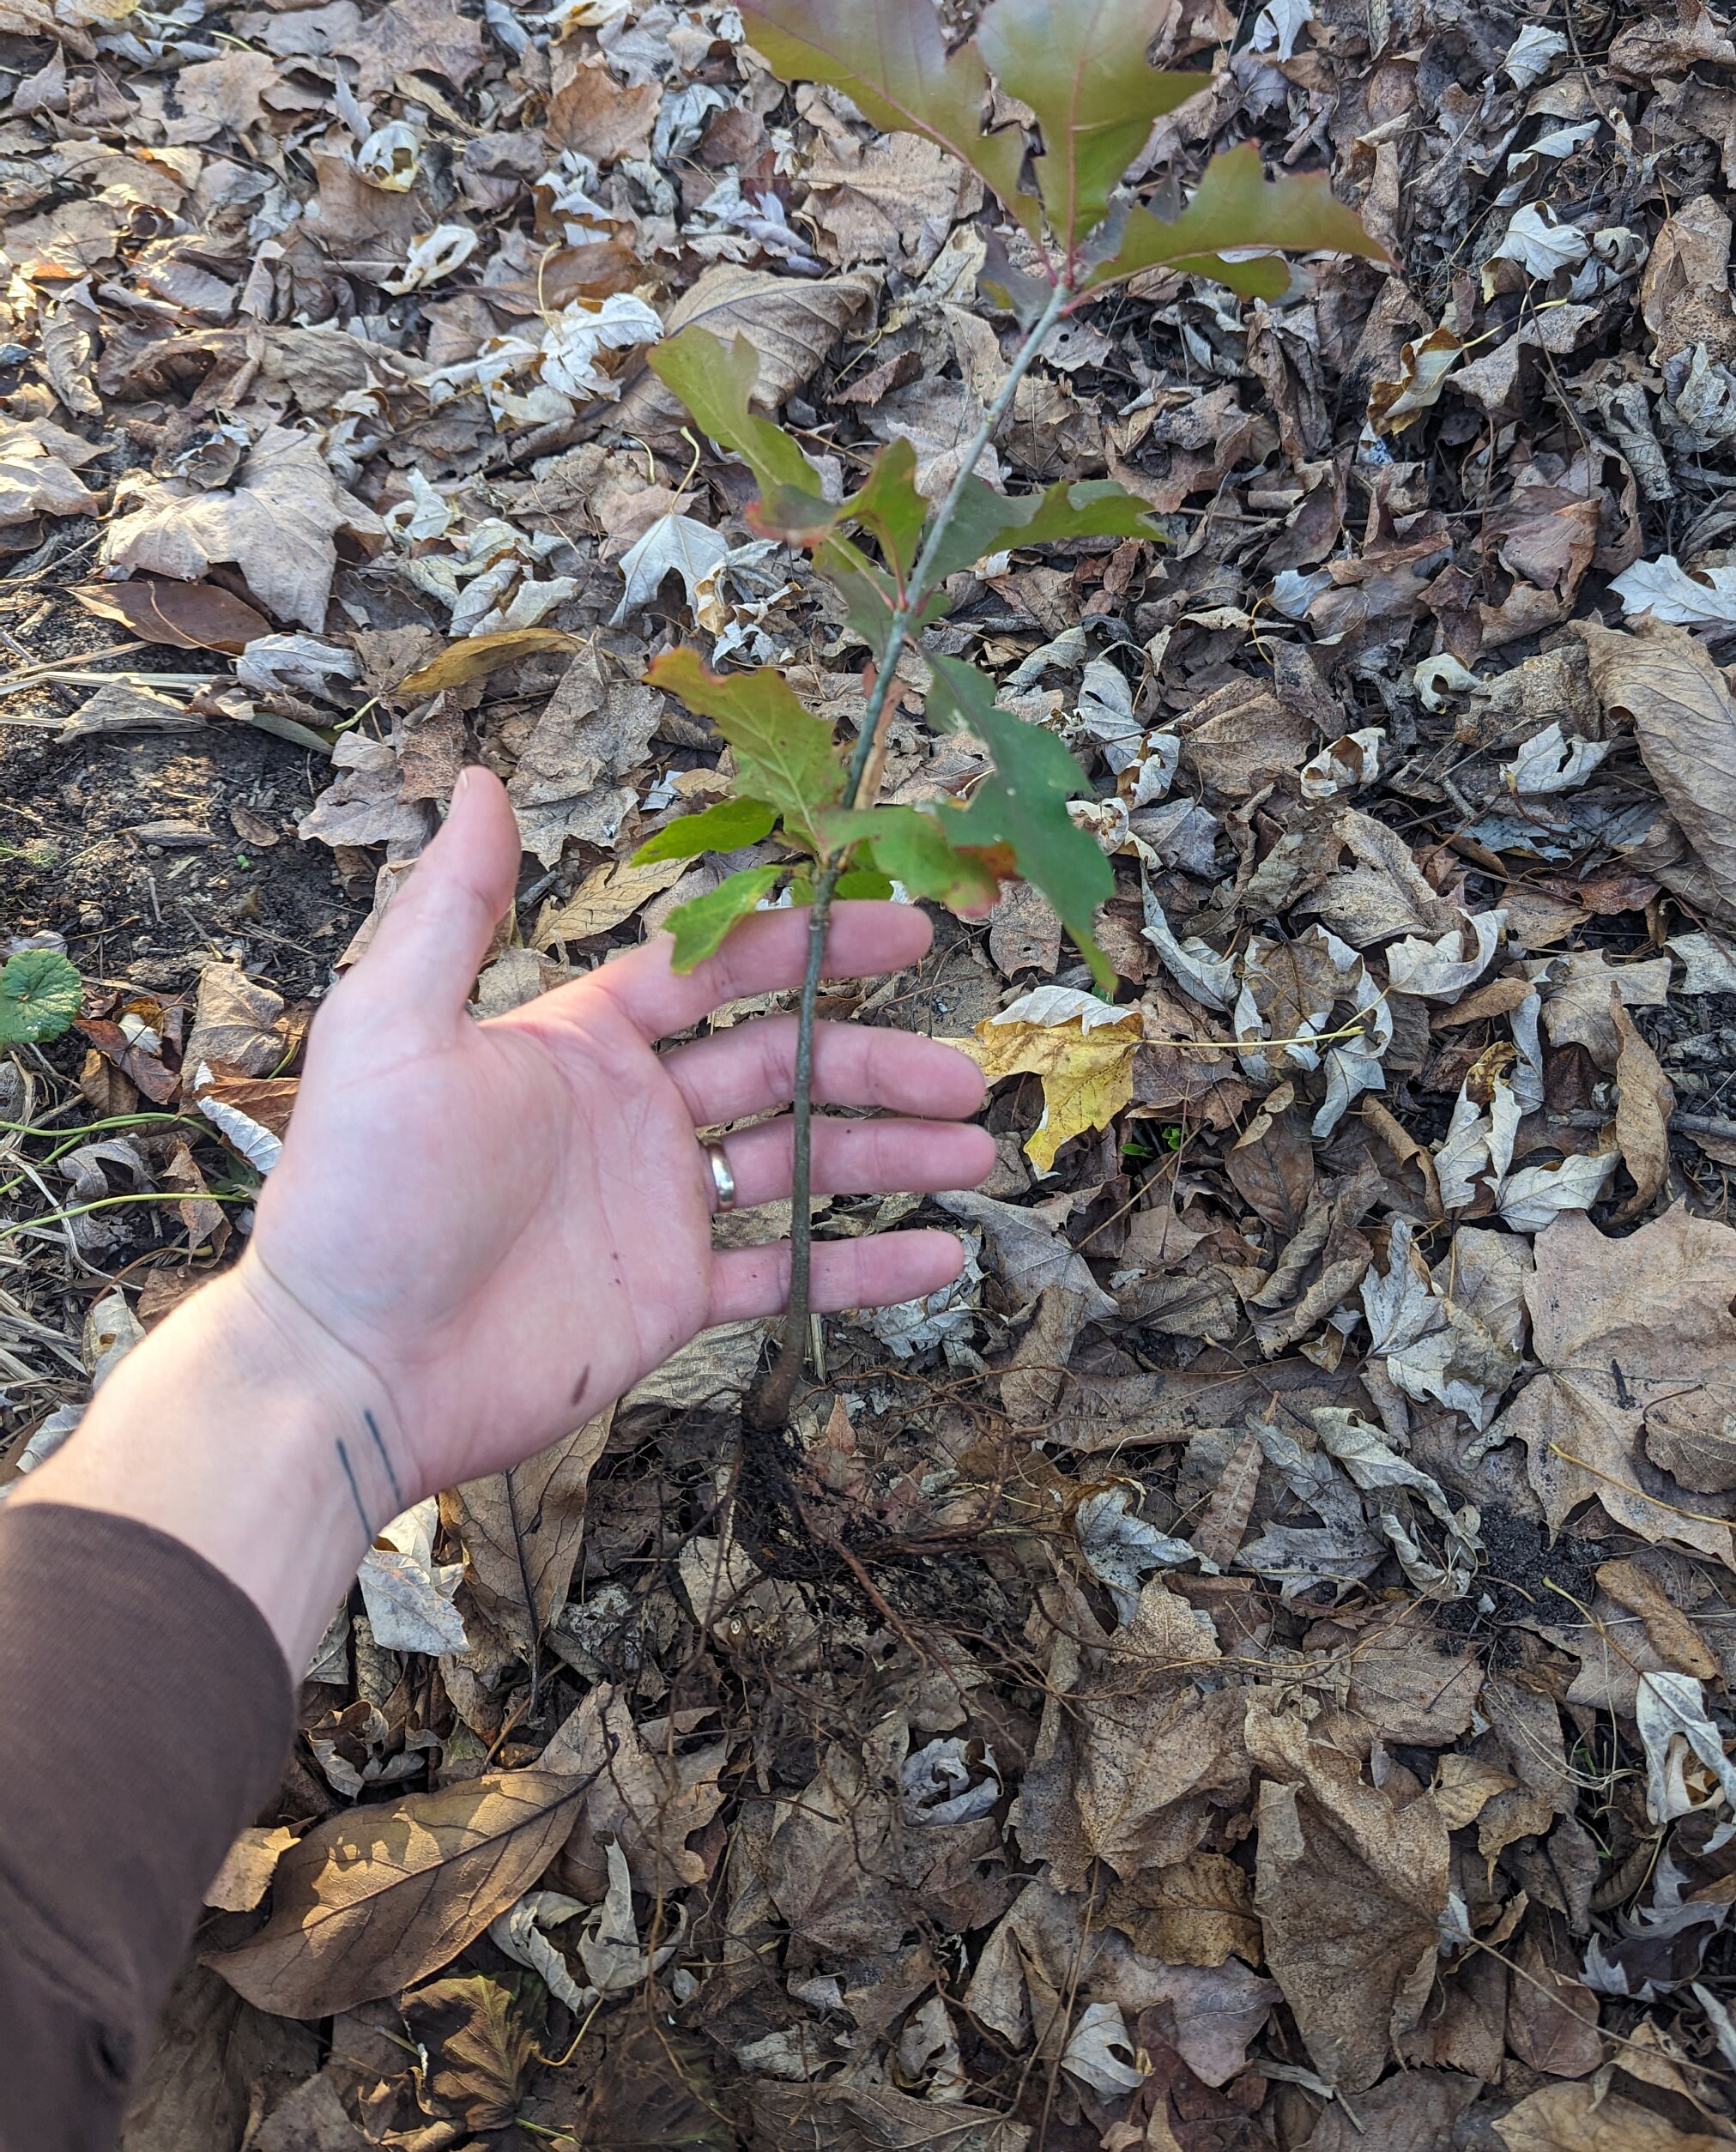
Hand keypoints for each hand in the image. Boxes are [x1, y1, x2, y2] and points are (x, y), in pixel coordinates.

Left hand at [248, 766, 992, 1507]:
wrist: (346, 1367)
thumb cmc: (356, 1194)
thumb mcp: (390, 1026)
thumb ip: (454, 907)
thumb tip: (485, 784)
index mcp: (582, 1040)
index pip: (719, 970)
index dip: (813, 945)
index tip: (906, 927)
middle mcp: (633, 1115)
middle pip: (784, 1066)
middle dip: (876, 1062)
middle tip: (963, 1072)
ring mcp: (659, 1208)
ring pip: (802, 1166)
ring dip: (890, 1155)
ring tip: (974, 1150)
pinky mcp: (670, 1299)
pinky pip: (785, 1275)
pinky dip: (862, 1268)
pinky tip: (939, 1256)